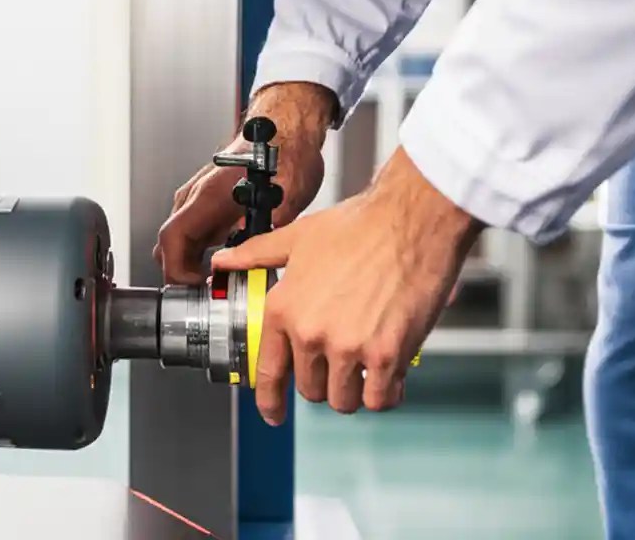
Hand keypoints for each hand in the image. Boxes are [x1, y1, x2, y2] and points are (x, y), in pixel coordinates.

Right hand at [154, 82, 335, 284]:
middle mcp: (196, 196)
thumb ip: (272, 223)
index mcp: (208, 194)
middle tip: (207, 293)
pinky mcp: (206, 203)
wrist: (286, 130)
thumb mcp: (289, 194)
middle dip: (181, 273)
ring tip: (217, 283)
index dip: (177, 269)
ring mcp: (198, 199)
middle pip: (168, 244)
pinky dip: (199, 254)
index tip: (196, 286)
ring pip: (178, 240)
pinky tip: (222, 263)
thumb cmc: (284, 153)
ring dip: (190, 264)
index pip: (172, 237)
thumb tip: (262, 250)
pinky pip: (191, 234)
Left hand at [212, 146, 482, 423]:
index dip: (270, 401)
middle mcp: (310, 332)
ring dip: (356, 390)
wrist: (412, 219)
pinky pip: (380, 398)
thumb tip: (223, 262)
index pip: (269, 372)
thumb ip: (257, 255)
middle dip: (326, 382)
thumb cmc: (360, 225)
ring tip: (369, 366)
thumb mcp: (297, 238)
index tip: (274, 414)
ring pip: (344, 399)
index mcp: (284, 309)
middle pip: (311, 390)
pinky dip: (386, 392)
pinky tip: (391, 373)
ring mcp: (348, 346)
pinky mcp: (386, 354)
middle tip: (344, 362)